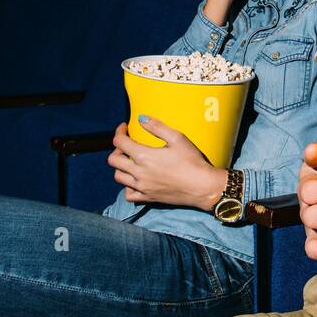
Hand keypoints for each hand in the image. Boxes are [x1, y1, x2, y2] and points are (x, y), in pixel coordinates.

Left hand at [107, 117, 226, 210]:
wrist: (202, 187)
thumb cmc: (192, 161)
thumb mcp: (177, 138)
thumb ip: (157, 127)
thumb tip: (141, 118)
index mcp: (144, 156)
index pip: (119, 142)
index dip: (119, 131)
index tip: (125, 128)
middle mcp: (139, 172)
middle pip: (113, 160)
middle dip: (117, 149)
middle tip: (127, 144)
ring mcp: (142, 187)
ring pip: (118, 177)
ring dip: (120, 167)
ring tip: (130, 161)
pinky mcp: (148, 197)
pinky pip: (128, 194)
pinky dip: (127, 186)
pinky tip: (135, 180)